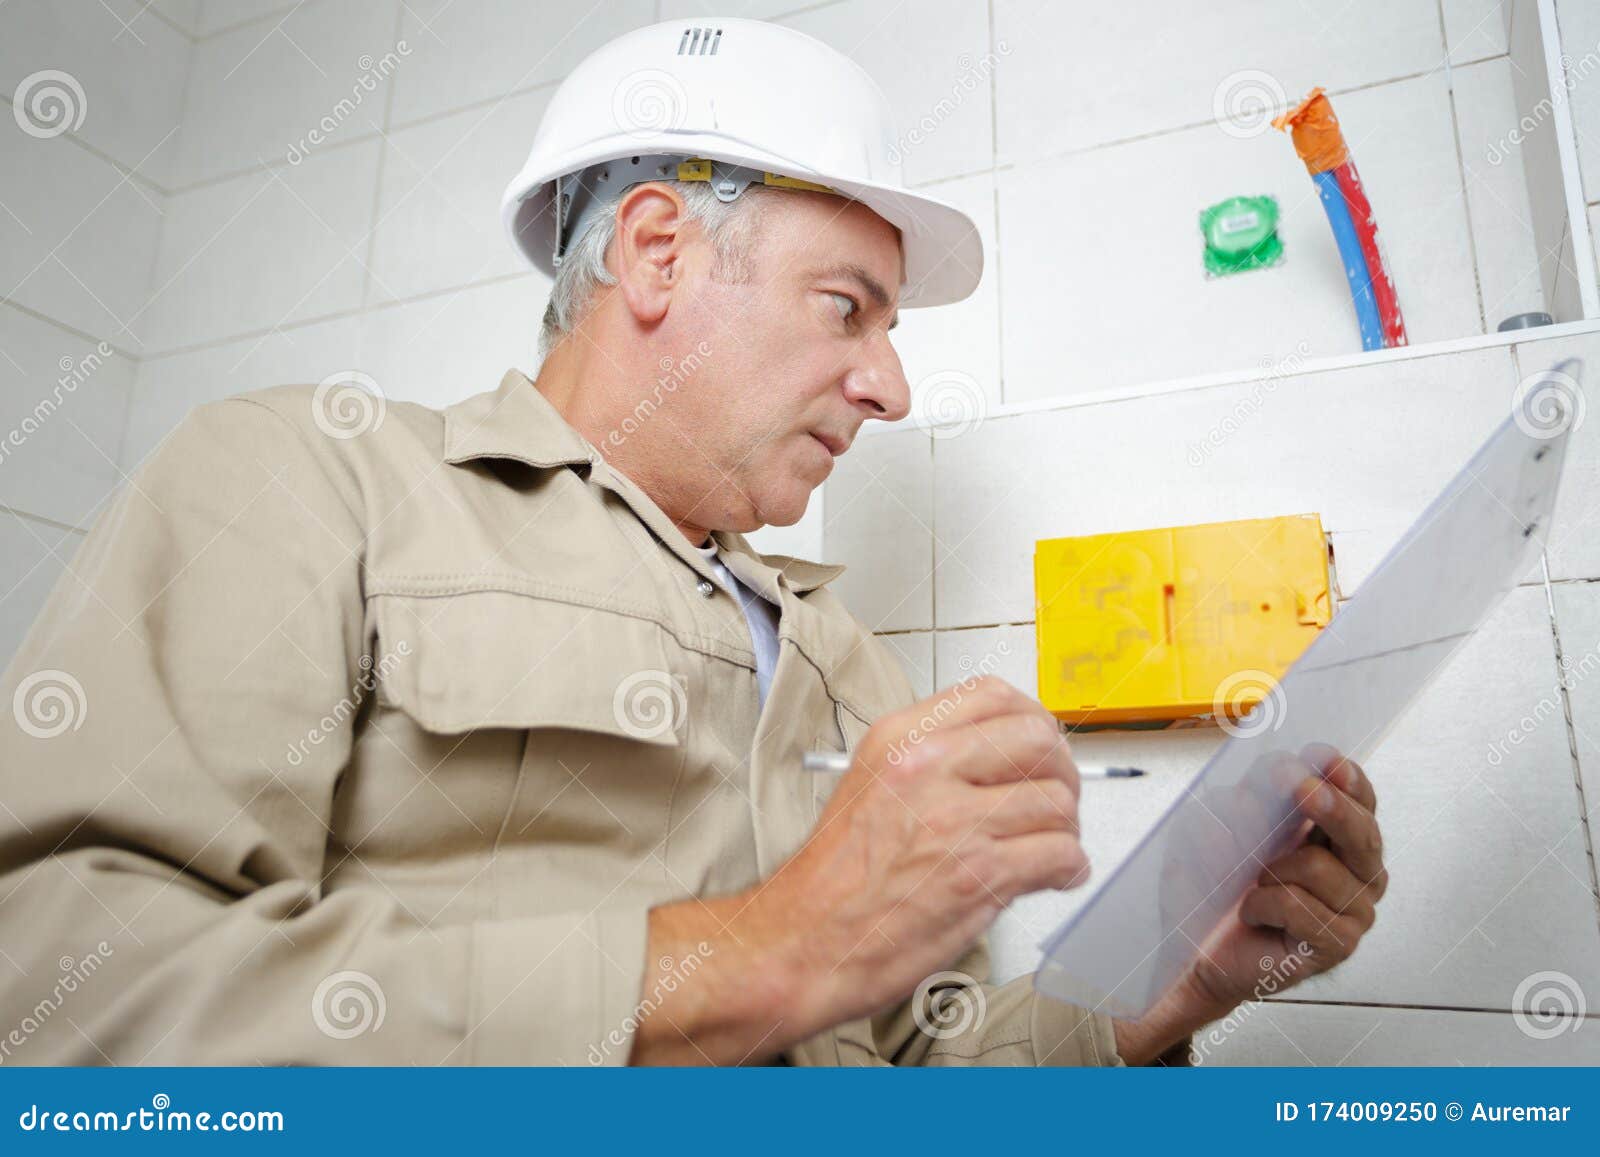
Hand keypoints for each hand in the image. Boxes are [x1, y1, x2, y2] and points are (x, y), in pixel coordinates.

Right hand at [633, 675, 1087, 1063]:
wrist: (800, 943)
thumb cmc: (834, 880)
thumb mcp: (872, 785)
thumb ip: (933, 762)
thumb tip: (1006, 760)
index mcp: (899, 738)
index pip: (994, 695)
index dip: (1030, 724)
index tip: (1035, 754)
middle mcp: (926, 766)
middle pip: (1039, 738)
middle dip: (1060, 773)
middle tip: (1051, 805)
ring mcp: (954, 818)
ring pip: (1058, 800)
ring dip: (1064, 830)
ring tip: (1047, 850)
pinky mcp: (978, 873)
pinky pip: (1061, 854)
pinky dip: (1068, 869)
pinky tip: (1049, 878)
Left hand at [1184, 745, 1387, 1012]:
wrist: (1196, 950)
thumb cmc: (1215, 887)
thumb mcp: (1217, 829)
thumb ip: (1242, 801)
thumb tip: (1267, 782)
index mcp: (1339, 837)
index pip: (1361, 800)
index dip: (1348, 779)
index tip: (1326, 759)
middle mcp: (1360, 873)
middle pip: (1360, 831)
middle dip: (1331, 807)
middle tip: (1303, 789)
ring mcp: (1355, 912)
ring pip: (1320, 868)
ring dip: (1272, 870)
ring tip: (1253, 884)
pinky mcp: (1338, 947)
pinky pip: (1299, 907)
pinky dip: (1263, 904)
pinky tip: (1251, 914)